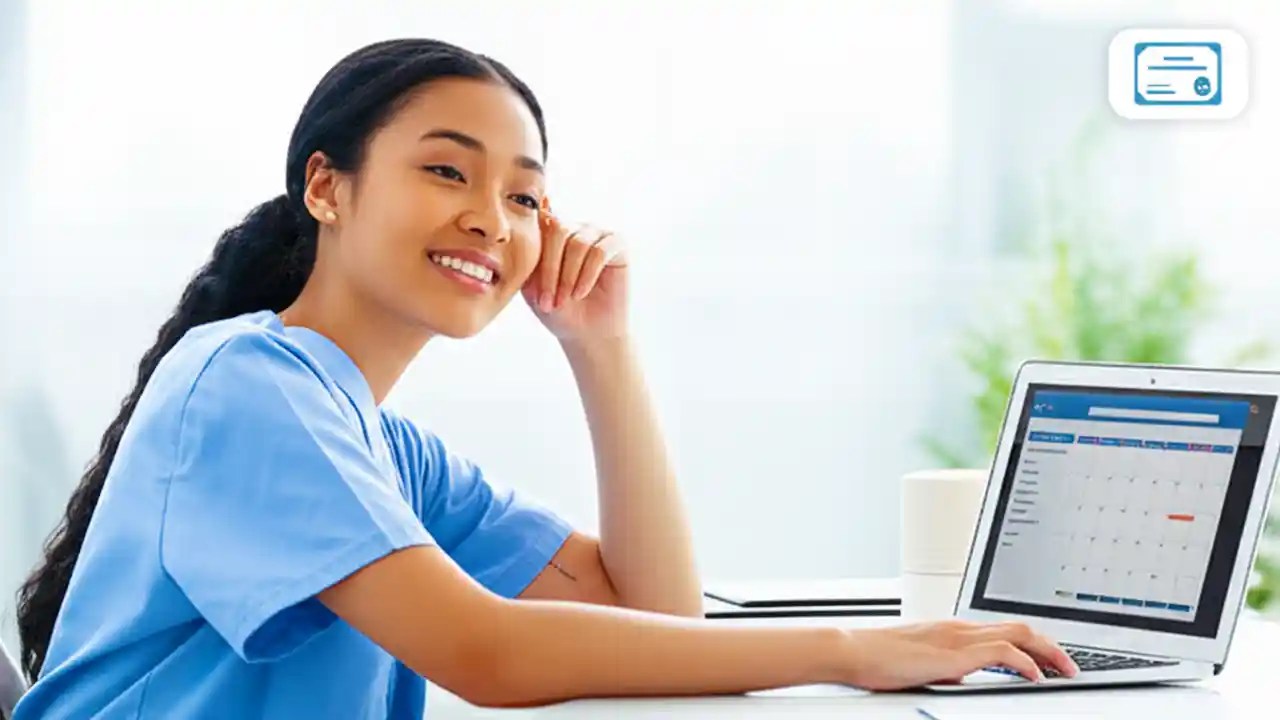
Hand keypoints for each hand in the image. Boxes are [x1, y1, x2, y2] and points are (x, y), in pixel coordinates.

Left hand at [521, 198, 628, 341]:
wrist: (587, 333)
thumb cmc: (558, 309)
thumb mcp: (532, 285)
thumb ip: (528, 256)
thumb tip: (530, 226)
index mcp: (552, 231)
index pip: (539, 223)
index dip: (534, 255)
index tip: (533, 291)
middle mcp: (576, 227)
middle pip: (558, 230)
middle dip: (550, 269)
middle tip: (546, 301)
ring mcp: (598, 233)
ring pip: (578, 243)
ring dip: (568, 277)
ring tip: (563, 301)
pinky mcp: (618, 244)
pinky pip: (599, 252)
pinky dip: (587, 275)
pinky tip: (580, 294)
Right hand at [832, 620, 1078, 690]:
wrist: (853, 650)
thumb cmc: (877, 658)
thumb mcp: (923, 664)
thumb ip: (947, 667)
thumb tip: (963, 677)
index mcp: (954, 629)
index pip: (1005, 630)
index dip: (1035, 643)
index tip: (1052, 660)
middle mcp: (960, 628)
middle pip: (1020, 626)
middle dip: (1052, 646)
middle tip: (1070, 666)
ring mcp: (958, 637)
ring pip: (1018, 634)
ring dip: (1048, 652)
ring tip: (1065, 670)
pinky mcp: (954, 654)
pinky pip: (1001, 652)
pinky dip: (1025, 662)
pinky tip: (1035, 676)